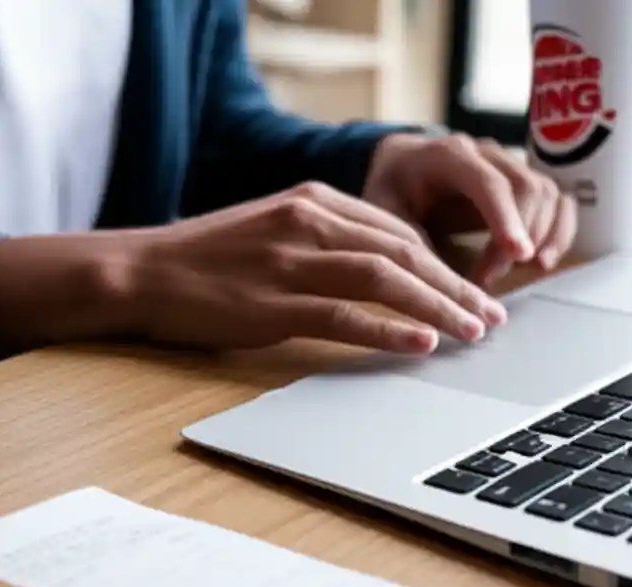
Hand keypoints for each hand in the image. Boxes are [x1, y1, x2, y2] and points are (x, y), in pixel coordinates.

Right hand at [0, 182, 507, 355]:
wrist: (139, 271)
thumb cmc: (207, 259)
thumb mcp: (274, 229)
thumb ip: (327, 241)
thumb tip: (387, 270)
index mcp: (313, 200)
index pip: (399, 230)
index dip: (445, 263)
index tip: (474, 290)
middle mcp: (308, 221)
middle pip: (403, 251)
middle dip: (455, 285)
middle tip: (492, 317)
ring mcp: (290, 261)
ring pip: (384, 279)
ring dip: (438, 306)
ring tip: (473, 332)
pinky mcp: (272, 303)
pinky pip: (345, 316)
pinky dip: (390, 329)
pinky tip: (423, 342)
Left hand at [362, 132, 577, 286]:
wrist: (403, 166)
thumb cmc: (393, 190)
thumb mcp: (386, 213)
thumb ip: (411, 241)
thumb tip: (444, 283)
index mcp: (449, 154)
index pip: (488, 182)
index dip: (506, 218)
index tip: (518, 254)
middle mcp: (487, 153)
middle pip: (525, 188)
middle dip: (517, 238)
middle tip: (489, 279)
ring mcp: (511, 164)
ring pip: (547, 193)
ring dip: (542, 236)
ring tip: (522, 270)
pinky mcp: (526, 182)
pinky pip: (559, 201)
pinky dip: (560, 231)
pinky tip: (544, 261)